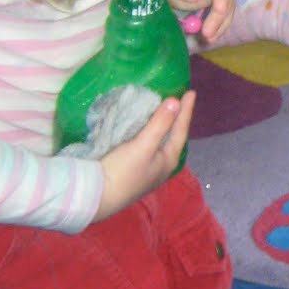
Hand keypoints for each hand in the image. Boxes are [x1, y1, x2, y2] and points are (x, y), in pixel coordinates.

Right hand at [94, 90, 194, 220]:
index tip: (191, 92)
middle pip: (172, 137)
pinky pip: (146, 146)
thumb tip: (175, 101)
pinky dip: (148, 133)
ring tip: (164, 112)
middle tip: (180, 101)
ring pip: (159, 142)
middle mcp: (161, 166)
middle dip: (176, 119)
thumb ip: (160, 123)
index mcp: (168, 161)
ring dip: (162, 126)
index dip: (186, 111)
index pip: (181, 130)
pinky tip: (144, 130)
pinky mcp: (132, 170)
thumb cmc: (123, 171)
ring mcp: (147, 170)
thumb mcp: (143, 145)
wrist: (97, 196)